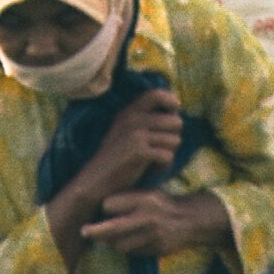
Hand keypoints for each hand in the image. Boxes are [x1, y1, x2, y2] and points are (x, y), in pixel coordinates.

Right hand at [75, 85, 184, 203]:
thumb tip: (176, 115)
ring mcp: (135, 134)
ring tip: (153, 161)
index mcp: (129, 111)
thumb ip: (145, 120)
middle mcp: (132, 118)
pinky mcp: (139, 151)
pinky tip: (151, 170)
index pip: (156, 94)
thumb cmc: (117, 158)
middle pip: (175, 121)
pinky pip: (168, 156)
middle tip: (161, 149)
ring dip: (169, 154)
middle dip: (174, 137)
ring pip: (175, 140)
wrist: (96, 180)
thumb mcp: (126, 131)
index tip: (174, 114)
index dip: (171, 102)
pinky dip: (163, 167)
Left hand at [84, 186, 237, 266]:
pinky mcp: (157, 249)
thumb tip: (98, 207)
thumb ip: (126, 198)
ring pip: (120, 245)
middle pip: (112, 227)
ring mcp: (152, 235)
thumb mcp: (146, 193)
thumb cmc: (161, 203)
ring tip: (113, 237)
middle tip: (83, 232)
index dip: (104, 208)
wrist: (191, 219)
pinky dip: (129, 249)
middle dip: (95, 231)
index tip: (101, 210)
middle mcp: (147, 216)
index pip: (110, 205)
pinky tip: (131, 242)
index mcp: (143, 198)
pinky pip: (133, 253)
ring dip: (113, 243)